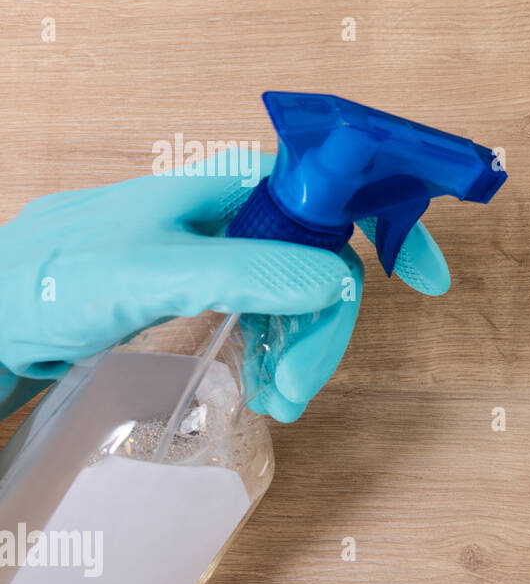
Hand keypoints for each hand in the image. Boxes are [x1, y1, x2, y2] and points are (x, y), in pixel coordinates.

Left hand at [0, 148, 450, 421]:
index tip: (426, 278)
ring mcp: (224, 251)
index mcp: (229, 183)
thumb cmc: (50, 279)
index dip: (391, 221)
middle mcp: (235, 210)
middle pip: (325, 257)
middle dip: (328, 324)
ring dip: (306, 348)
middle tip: (302, 386)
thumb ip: (244, 270)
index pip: (334, 188)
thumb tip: (337, 279)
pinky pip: (273, 314)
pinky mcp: (210, 288)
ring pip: (304, 293)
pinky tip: (267, 381)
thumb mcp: (150, 272)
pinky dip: (282, 351)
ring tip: (280, 399)